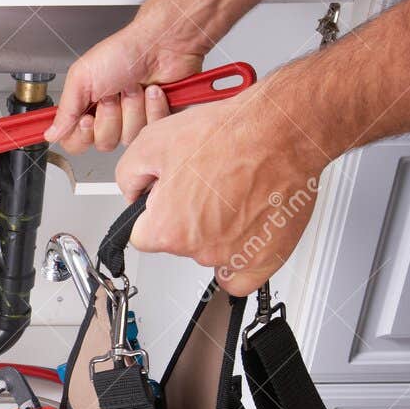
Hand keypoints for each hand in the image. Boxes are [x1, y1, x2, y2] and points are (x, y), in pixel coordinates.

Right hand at [43, 16, 208, 153]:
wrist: (160, 43)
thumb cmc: (123, 52)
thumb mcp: (82, 78)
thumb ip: (65, 110)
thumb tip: (50, 134)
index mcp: (87, 107)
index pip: (76, 141)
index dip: (82, 135)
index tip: (87, 117)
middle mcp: (109, 116)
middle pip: (104, 143)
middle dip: (111, 117)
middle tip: (114, 94)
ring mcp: (134, 119)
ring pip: (129, 138)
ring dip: (133, 109)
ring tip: (135, 87)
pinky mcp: (156, 120)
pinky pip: (152, 131)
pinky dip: (154, 108)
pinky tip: (153, 91)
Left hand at [114, 89, 328, 295]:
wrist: (281, 130)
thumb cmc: (227, 133)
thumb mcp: (152, 142)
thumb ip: (128, 176)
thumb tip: (131, 195)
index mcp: (167, 228)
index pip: (143, 236)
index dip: (156, 211)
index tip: (171, 198)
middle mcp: (198, 249)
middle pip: (179, 245)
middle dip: (187, 220)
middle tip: (208, 187)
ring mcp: (233, 258)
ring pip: (210, 255)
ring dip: (216, 233)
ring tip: (234, 196)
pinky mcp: (264, 260)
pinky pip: (241, 278)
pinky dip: (240, 262)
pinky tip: (242, 234)